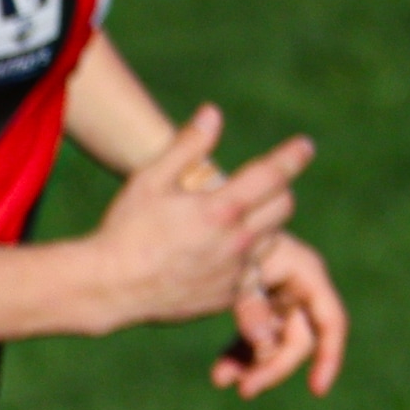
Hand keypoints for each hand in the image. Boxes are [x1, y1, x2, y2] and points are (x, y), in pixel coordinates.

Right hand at [87, 104, 309, 334]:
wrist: (105, 289)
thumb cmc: (123, 230)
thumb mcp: (148, 181)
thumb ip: (186, 146)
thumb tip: (212, 113)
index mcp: (219, 208)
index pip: (273, 174)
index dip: (292, 157)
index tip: (304, 146)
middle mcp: (235, 241)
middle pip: (283, 206)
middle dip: (277, 191)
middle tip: (260, 187)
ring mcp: (233, 271)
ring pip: (272, 240)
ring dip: (262, 226)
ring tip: (235, 223)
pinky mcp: (226, 296)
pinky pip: (254, 273)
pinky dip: (247, 260)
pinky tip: (222, 256)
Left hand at [214, 229, 347, 397]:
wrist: (190, 224)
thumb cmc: (213, 237)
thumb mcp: (233, 270)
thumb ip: (250, 305)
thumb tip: (265, 342)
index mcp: (302, 269)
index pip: (329, 319)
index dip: (329, 355)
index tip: (316, 389)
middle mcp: (296, 283)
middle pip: (299, 338)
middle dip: (274, 367)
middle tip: (244, 390)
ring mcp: (277, 295)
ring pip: (275, 343)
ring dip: (254, 366)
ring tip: (222, 381)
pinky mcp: (256, 304)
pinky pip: (256, 338)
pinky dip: (241, 356)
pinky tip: (221, 374)